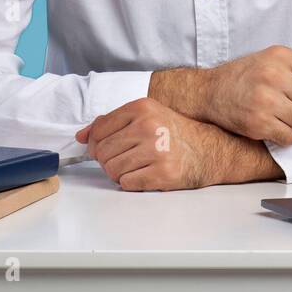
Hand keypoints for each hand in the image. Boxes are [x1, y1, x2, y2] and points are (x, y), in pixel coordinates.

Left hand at [74, 97, 280, 189]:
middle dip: (107, 160)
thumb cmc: (174, 133)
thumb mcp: (145, 116)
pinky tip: (145, 174)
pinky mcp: (163, 173)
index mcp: (142, 108)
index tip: (102, 148)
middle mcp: (148, 126)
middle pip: (102, 152)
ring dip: (119, 173)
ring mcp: (157, 150)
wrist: (209, 149)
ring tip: (136, 167)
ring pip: (112, 170)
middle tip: (124, 159)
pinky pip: (127, 183)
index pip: (98, 130)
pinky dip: (132, 183)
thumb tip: (81, 137)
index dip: (95, 144)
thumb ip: (111, 123)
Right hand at [151, 45, 291, 144]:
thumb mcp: (273, 62)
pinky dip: (286, 136)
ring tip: (283, 117)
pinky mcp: (258, 123)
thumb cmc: (244, 77)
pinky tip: (274, 127)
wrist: (210, 91)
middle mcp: (274, 75)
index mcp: (281, 56)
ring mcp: (265, 100)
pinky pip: (290, 137)